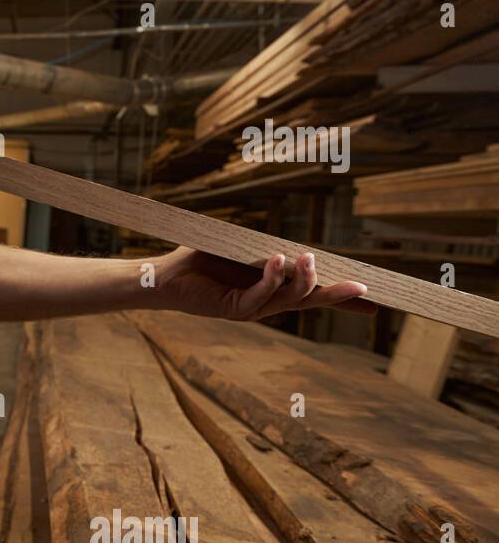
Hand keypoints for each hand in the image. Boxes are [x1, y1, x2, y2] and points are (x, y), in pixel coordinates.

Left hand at [150, 246, 373, 320]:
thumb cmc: (201, 259)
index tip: (377, 302)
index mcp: (273, 289)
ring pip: (288, 299)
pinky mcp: (232, 307)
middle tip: (365, 288)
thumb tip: (288, 235)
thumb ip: (266, 246)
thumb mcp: (241, 249)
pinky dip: (270, 277)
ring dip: (302, 279)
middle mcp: (266, 302)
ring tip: (310, 259)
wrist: (165, 275)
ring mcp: (251, 307)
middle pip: (310, 301)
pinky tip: (279, 259)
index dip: (344, 300)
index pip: (314, 295)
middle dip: (337, 296)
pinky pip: (258, 294)